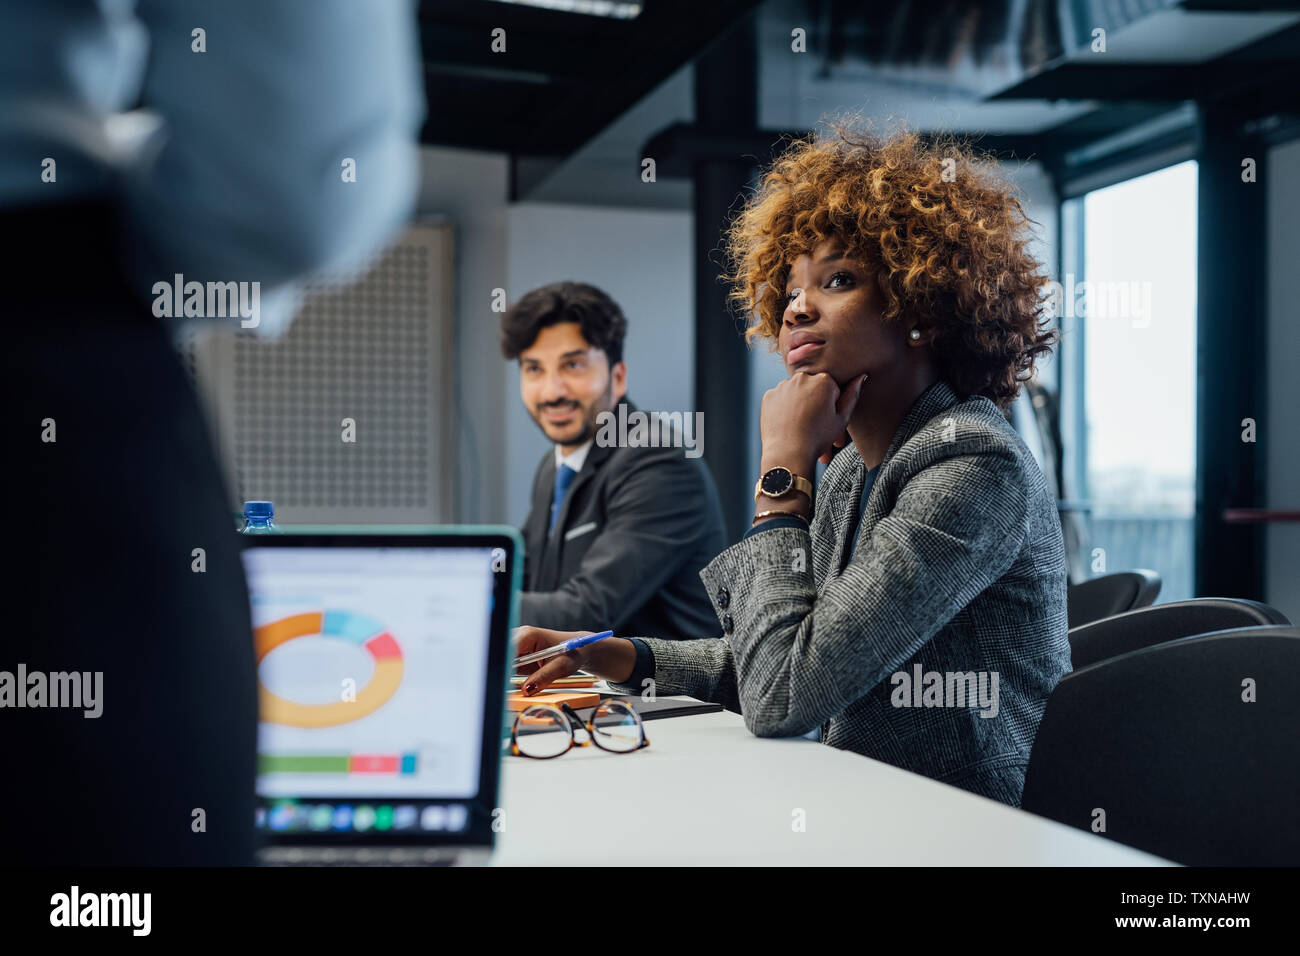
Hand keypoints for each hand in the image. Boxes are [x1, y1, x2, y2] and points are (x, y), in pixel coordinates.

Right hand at [513, 626, 635, 693]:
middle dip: (501, 669)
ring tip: (518, 681)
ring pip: (502, 660)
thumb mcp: (561, 666)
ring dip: (505, 672)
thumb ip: (544, 677)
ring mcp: (517, 646)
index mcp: (528, 635)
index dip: (502, 663)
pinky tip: (517, 679)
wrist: (580, 650)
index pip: (507, 648)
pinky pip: (507, 666)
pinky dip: (509, 674)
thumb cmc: (573, 653)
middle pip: (501, 654)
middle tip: (505, 685)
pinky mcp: (518, 655)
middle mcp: (520, 637)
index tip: (502, 678)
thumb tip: (526, 690)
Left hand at [760, 372, 866, 473]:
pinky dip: (784, 408)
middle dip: (815, 402)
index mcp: (824, 380)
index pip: (832, 387)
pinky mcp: (769, 395)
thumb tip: (861, 376)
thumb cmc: (818, 438)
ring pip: (795, 392)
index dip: (832, 404)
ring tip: (801, 426)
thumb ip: (852, 395)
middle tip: (815, 424)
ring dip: (799, 404)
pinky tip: (788, 424)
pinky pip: (780, 399)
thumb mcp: (842, 419)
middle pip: (812, 387)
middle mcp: (802, 377)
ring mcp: (783, 386)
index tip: (828, 418)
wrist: (788, 454)